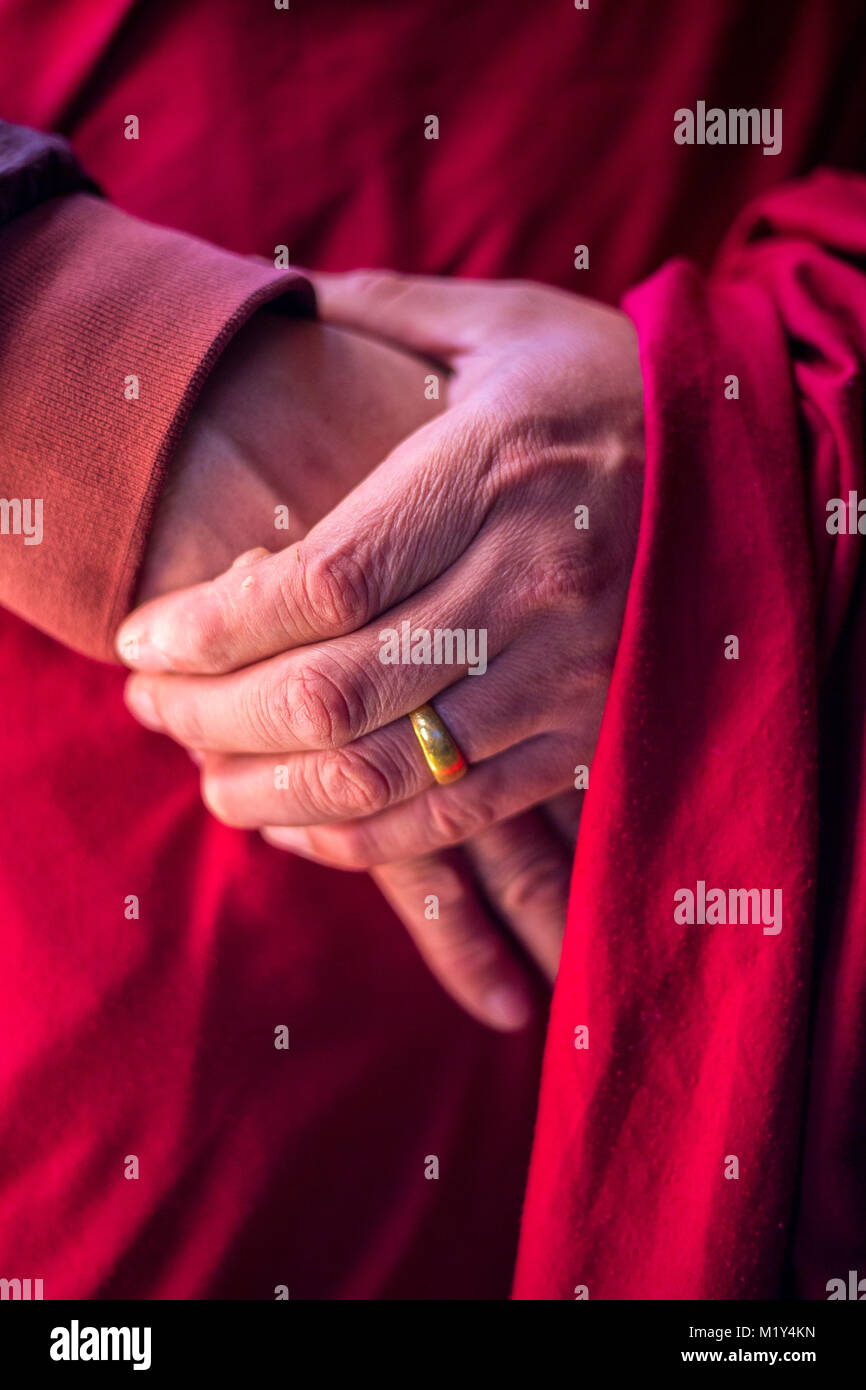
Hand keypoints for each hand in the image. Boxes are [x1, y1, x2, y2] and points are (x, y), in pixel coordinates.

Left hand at [117, 275, 644, 874]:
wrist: (755, 469)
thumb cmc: (615, 387)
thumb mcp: (509, 325)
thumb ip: (388, 312)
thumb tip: (285, 304)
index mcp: (494, 470)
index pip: (324, 579)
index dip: (213, 625)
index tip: (141, 643)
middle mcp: (530, 584)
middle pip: (336, 690)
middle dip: (215, 718)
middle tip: (153, 710)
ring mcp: (567, 672)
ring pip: (388, 772)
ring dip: (273, 792)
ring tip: (209, 779)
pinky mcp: (587, 732)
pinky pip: (459, 815)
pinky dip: (364, 837)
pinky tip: (301, 824)